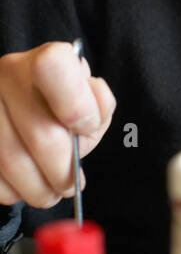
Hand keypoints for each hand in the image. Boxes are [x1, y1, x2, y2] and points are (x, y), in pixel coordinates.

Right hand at [0, 43, 115, 207]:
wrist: (21, 104)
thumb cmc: (61, 103)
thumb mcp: (89, 96)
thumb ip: (99, 105)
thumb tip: (89, 122)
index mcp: (42, 61)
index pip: (53, 67)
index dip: (77, 106)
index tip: (87, 128)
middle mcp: (7, 77)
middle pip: (40, 134)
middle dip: (63, 172)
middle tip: (70, 185)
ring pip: (12, 161)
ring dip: (38, 188)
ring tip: (50, 192)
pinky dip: (11, 191)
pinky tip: (22, 187)